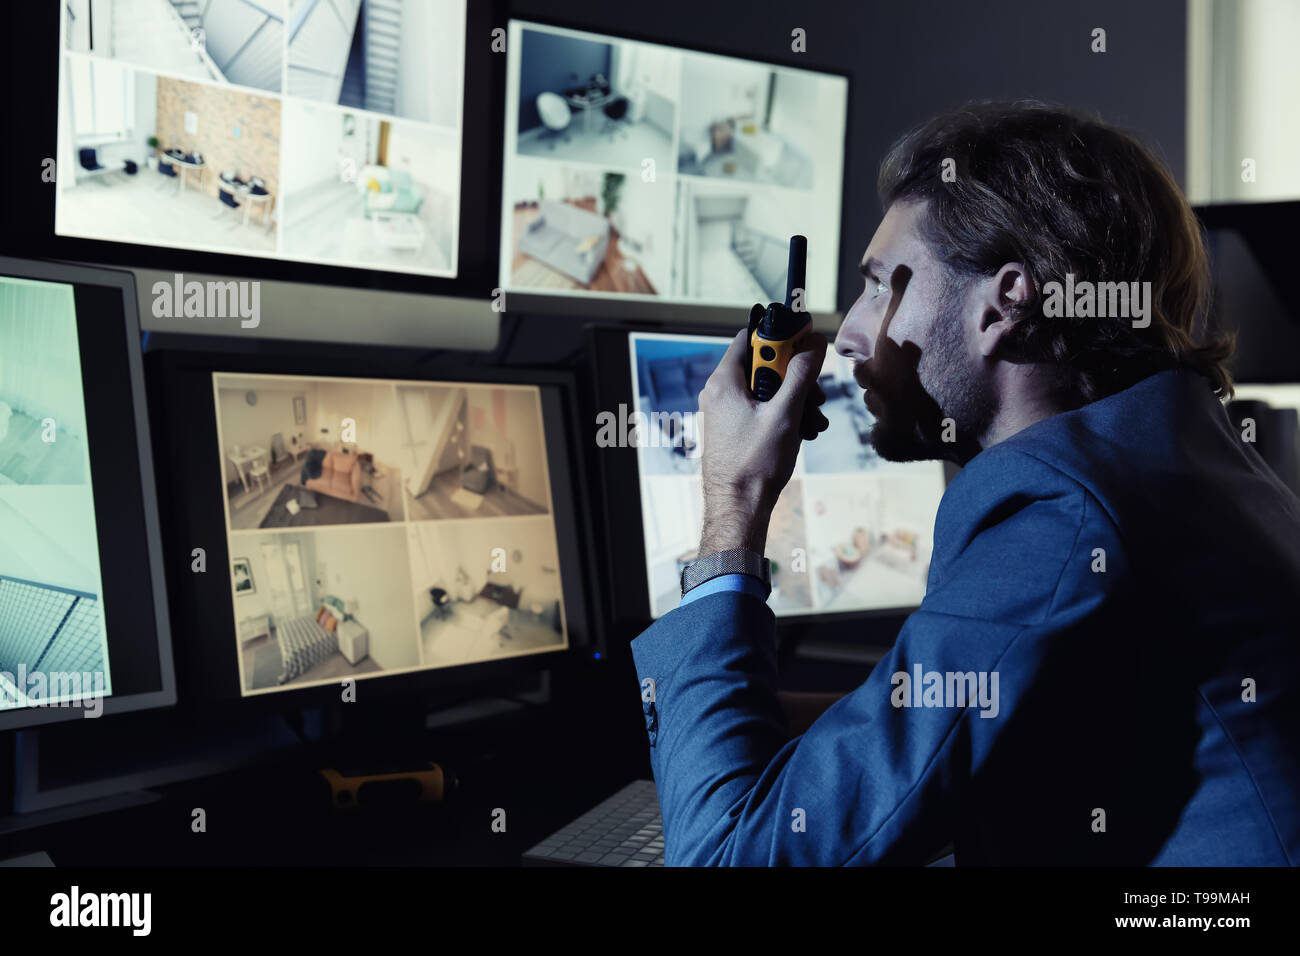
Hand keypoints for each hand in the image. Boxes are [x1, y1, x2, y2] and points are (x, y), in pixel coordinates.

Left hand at [697, 327, 828, 553]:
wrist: (739, 507)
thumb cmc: (755, 464)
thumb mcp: (785, 413)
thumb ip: (801, 374)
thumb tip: (814, 343)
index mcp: (724, 382)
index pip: (751, 337)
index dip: (781, 335)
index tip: (807, 340)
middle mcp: (720, 393)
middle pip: (764, 365)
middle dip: (796, 377)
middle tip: (816, 395)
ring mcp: (727, 412)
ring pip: (768, 389)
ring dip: (796, 400)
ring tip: (814, 421)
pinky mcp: (735, 429)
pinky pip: (763, 409)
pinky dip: (786, 415)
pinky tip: (804, 432)